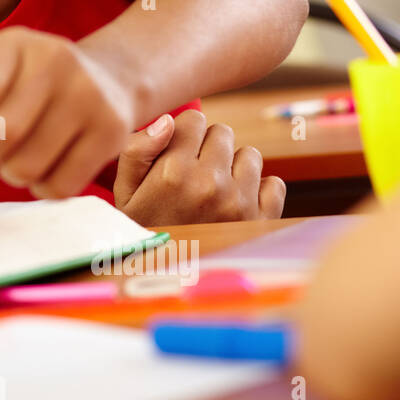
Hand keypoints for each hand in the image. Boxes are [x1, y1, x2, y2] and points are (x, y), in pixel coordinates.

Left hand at [0, 27, 136, 198]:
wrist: (112, 78)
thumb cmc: (32, 83)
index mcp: (15, 44)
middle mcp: (56, 61)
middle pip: (1, 134)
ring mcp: (90, 95)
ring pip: (28, 165)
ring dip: (12, 174)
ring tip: (20, 156)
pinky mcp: (113, 130)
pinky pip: (60, 185)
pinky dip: (42, 187)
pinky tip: (47, 165)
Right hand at [113, 109, 285, 223]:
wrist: (166, 280)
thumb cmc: (143, 231)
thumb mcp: (124, 193)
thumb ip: (137, 151)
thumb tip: (168, 121)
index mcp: (174, 172)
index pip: (193, 119)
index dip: (184, 133)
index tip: (177, 152)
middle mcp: (209, 184)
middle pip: (223, 132)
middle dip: (208, 147)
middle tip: (194, 172)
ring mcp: (239, 203)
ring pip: (249, 154)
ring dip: (234, 166)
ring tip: (214, 189)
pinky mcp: (262, 220)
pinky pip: (274, 183)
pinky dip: (259, 189)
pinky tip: (237, 202)